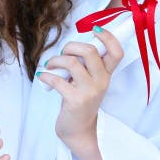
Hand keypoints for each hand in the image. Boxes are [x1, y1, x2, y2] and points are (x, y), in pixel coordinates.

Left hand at [38, 28, 123, 147]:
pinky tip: (43, 76)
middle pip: (90, 51)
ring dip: (56, 60)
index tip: (95, 30)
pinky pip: (57, 80)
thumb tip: (72, 46)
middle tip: (63, 53)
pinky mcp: (75, 100)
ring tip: (50, 66)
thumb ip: (87, 65)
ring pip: (72, 62)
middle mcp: (101, 81)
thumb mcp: (90, 82)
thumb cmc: (81, 100)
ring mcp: (89, 91)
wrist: (79, 130)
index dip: (108, 37)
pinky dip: (46, 75)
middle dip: (71, 46)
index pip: (117, 52)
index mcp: (106, 74)